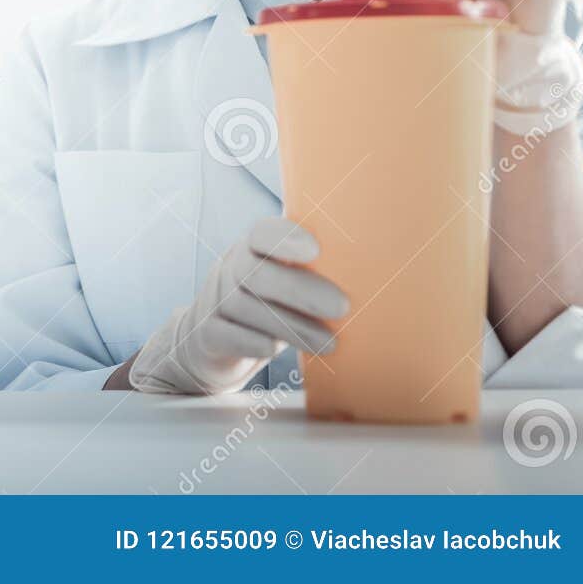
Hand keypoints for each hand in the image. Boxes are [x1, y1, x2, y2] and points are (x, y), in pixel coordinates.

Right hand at [129, 217, 346, 394]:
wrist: (211, 342)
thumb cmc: (266, 306)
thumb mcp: (283, 281)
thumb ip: (313, 271)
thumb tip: (376, 265)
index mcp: (252, 250)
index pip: (261, 234)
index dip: (285, 238)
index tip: (316, 251)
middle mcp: (228, 270)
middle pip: (254, 271)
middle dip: (299, 289)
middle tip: (342, 306)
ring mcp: (213, 302)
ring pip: (244, 307)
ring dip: (290, 325)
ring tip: (330, 342)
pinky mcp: (206, 335)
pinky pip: (225, 334)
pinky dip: (251, 341)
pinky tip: (275, 349)